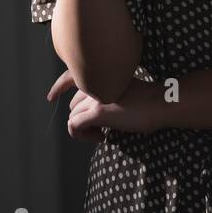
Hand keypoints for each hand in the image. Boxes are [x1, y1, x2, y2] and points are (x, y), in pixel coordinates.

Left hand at [47, 68, 163, 138]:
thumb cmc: (149, 99)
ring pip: (74, 117)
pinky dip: (83, 135)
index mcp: (100, 75)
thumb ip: (109, 93)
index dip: (57, 87)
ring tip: (102, 134)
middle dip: (83, 118)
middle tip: (100, 128)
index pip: (69, 76)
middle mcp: (94, 83)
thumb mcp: (124, 89)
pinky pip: (75, 126)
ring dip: (85, 129)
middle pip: (74, 104)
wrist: (160, 102)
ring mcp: (95, 97)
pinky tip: (102, 138)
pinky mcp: (97, 113)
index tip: (51, 97)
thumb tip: (100, 112)